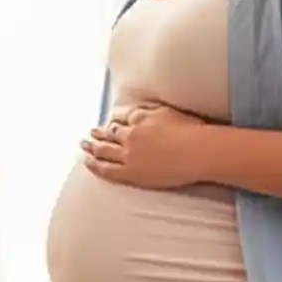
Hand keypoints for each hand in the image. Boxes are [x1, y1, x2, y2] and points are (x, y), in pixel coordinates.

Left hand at [81, 102, 207, 188]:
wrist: (198, 151)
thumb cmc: (193, 131)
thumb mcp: (170, 111)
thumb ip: (153, 109)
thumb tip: (142, 108)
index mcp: (141, 117)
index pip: (122, 117)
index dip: (114, 119)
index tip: (110, 120)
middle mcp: (131, 134)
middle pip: (110, 132)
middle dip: (99, 132)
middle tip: (90, 132)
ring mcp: (129, 153)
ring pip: (104, 149)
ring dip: (92, 146)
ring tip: (84, 144)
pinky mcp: (131, 172)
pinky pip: (107, 169)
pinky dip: (94, 165)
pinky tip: (87, 161)